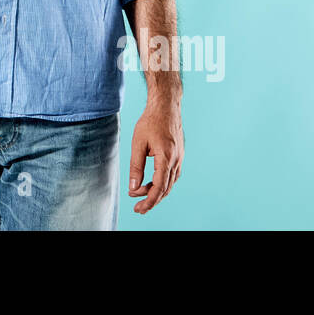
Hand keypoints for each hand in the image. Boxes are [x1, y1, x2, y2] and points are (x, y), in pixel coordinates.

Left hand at [127, 97, 183, 213]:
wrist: (166, 106)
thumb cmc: (151, 121)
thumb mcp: (138, 143)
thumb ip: (136, 166)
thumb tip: (133, 186)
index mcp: (166, 157)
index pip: (159, 187)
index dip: (149, 200)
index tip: (139, 208)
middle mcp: (176, 160)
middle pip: (166, 189)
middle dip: (151, 200)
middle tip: (138, 208)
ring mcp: (180, 158)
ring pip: (170, 183)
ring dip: (157, 192)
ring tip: (141, 196)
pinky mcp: (179, 155)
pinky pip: (172, 175)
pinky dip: (163, 183)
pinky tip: (152, 184)